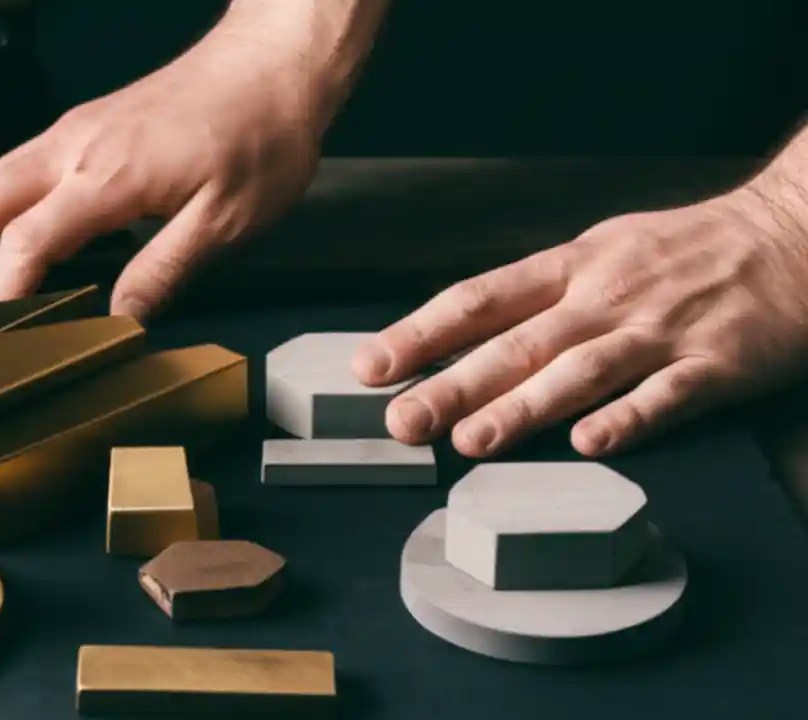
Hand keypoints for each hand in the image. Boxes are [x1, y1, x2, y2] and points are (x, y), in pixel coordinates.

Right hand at [0, 17, 326, 317]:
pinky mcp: (89, 128)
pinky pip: (18, 170)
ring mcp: (78, 133)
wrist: (274, 61)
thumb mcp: (228, 219)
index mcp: (110, 175)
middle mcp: (78, 148)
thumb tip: (120, 319)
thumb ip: (163, 270)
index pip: (30, 242)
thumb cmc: (261, 132)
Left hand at [353, 174, 807, 457]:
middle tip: (401, 421)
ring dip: (523, 409)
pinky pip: (665, 396)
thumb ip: (538, 295)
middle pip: (517, 344)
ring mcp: (660, 331)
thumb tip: (459, 332)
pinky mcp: (715, 364)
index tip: (371, 366)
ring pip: (580, 372)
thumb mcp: (601, 251)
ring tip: (472, 442)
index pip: (479, 300)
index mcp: (571, 267)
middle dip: (452, 385)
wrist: (797, 232)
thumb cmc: (685, 250)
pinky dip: (627, 419)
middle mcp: (606, 296)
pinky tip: (590, 443)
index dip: (421, 334)